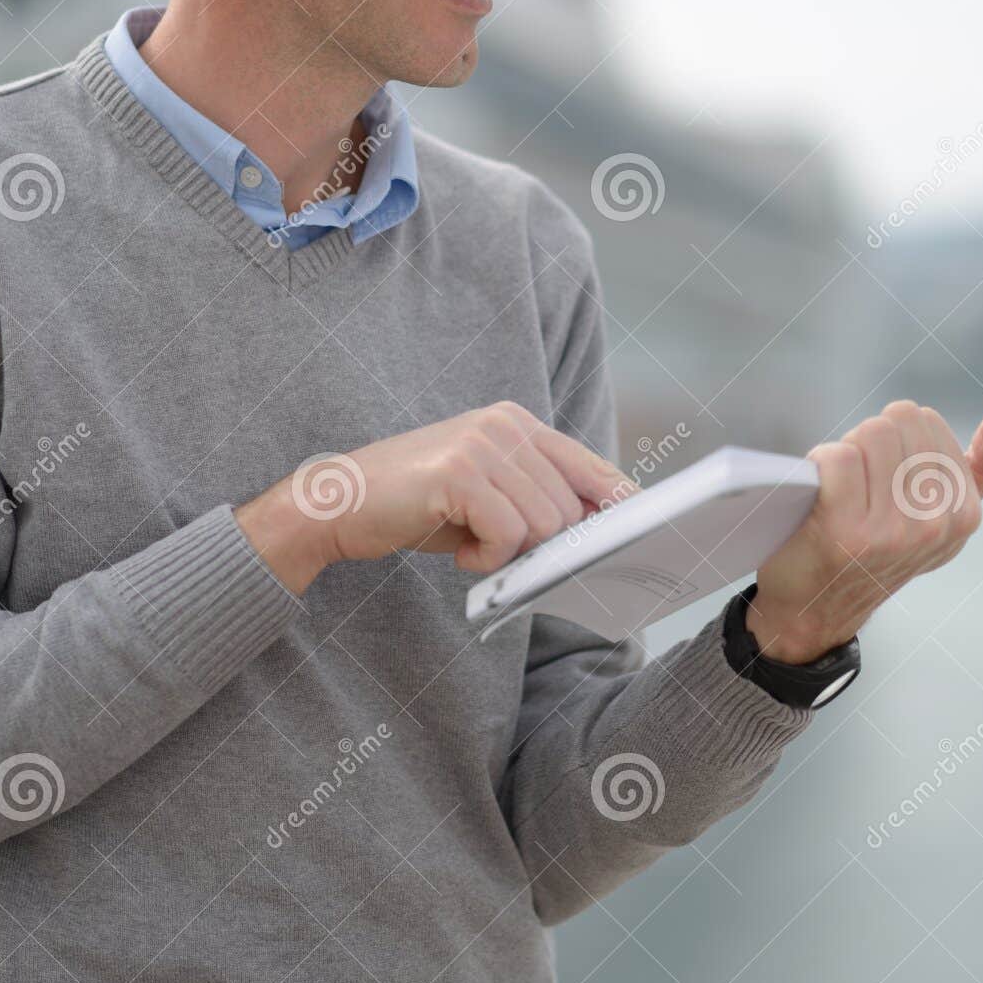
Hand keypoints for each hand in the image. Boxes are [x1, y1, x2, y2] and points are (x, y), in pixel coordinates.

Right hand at [236, 400, 638, 588]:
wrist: (339, 502)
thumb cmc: (418, 506)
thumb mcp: (488, 496)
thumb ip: (538, 499)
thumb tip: (602, 530)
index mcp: (518, 422)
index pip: (593, 467)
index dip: (620, 506)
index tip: (643, 534)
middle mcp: (505, 424)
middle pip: (571, 508)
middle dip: (543, 546)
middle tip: (498, 551)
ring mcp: (482, 444)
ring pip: (545, 525)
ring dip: (511, 555)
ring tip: (472, 545)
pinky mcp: (460, 472)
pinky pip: (509, 535)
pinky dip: (488, 559)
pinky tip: (460, 552)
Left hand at [746, 400, 982, 664]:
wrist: (818, 606)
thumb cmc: (874, 550)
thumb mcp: (939, 515)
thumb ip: (980, 466)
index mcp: (965, 514)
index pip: (926, 421)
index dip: (893, 439)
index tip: (885, 478)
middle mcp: (935, 525)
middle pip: (895, 422)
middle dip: (869, 442)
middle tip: (858, 484)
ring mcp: (894, 532)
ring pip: (867, 435)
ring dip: (844, 452)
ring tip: (841, 490)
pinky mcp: (849, 533)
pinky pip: (836, 458)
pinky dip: (819, 465)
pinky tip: (821, 496)